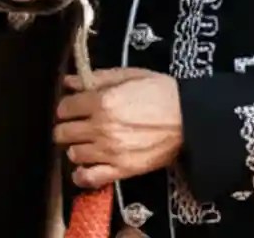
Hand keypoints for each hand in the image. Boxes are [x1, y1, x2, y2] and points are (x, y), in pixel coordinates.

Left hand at [53, 67, 183, 188]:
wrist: (190, 119)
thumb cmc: (162, 93)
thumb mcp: (131, 76)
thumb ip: (98, 78)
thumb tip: (69, 81)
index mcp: (103, 101)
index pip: (65, 108)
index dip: (68, 106)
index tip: (74, 107)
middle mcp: (102, 128)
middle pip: (63, 132)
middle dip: (67, 126)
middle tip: (79, 124)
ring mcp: (110, 151)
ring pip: (73, 153)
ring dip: (77, 147)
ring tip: (88, 142)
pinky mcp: (121, 170)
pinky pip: (89, 178)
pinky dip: (82, 174)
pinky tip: (86, 166)